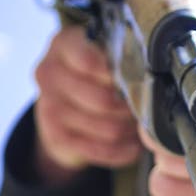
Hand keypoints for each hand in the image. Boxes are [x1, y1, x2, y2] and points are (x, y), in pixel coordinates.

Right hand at [33, 26, 141, 183]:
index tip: (138, 80)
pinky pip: (100, 149)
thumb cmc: (92, 73)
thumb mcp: (102, 52)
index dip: (119, 75)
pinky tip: (133, 146)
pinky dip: (122, 150)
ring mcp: (49, 106)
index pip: (91, 60)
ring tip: (140, 126)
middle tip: (146, 109)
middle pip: (104, 100)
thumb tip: (146, 72)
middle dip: (131, 108)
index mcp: (63, 44)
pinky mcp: (56, 136)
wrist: (62, 104)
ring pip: (106, 127)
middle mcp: (49, 73)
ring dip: (129, 130)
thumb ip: (119, 55)